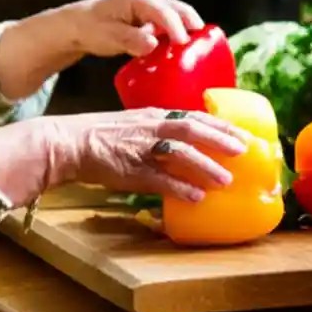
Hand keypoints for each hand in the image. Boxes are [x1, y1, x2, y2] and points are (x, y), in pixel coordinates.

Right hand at [49, 108, 248, 202]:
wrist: (69, 142)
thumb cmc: (99, 135)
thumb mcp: (133, 125)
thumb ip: (157, 133)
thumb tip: (183, 149)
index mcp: (152, 115)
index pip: (193, 115)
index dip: (219, 125)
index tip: (241, 134)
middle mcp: (150, 128)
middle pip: (192, 129)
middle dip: (220, 140)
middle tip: (243, 151)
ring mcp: (141, 148)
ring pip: (180, 153)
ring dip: (205, 166)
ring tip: (225, 180)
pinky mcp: (130, 170)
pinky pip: (160, 179)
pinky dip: (179, 187)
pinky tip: (196, 196)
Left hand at [62, 0, 204, 57]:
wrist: (80, 25)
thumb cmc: (92, 29)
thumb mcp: (108, 36)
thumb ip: (130, 40)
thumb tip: (152, 43)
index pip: (164, 12)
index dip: (177, 28)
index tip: (184, 45)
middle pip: (180, 9)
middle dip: (192, 26)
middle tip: (204, 47)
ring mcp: (154, 5)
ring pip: (179, 16)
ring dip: (188, 32)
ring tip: (198, 51)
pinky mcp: (155, 16)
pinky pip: (173, 23)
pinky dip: (179, 35)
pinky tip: (184, 50)